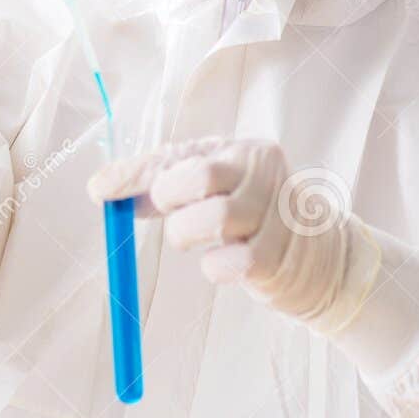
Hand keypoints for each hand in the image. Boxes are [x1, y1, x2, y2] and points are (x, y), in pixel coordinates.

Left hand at [89, 138, 375, 328]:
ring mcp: (276, 213)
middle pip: (199, 177)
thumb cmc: (248, 214)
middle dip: (171, 200)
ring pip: (212, 220)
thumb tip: (101, 189)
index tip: (100, 191)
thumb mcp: (206, 186)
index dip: (135, 175)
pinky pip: (228, 263)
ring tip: (196, 237)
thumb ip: (156, 181)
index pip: (178, 156)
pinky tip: (222, 262)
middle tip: (173, 210)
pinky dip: (213, 267)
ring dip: (187, 234)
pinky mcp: (279, 256)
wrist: (318, 257)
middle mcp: (264, 172)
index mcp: (242, 150)